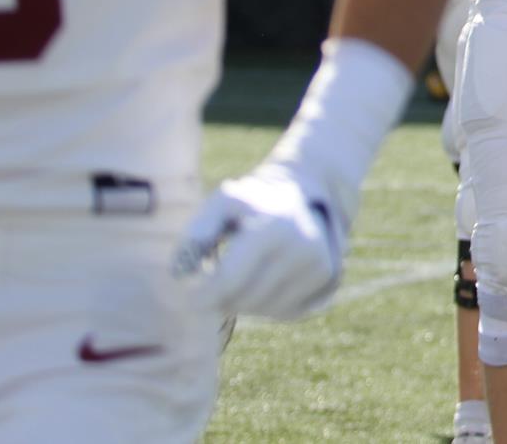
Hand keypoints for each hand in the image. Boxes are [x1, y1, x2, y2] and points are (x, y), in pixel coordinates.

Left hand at [174, 164, 344, 321]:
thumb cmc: (251, 203)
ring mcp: (319, 265)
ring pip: (265, 309)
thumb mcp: (222, 203)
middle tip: (216, 283)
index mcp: (273, 228)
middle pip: (245, 299)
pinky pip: (285, 311)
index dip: (203, 295)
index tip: (189, 299)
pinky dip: (268, 304)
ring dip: (246, 301)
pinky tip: (267, 280)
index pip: (229, 280)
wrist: (303, 194)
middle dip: (223, 298)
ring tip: (244, 275)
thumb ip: (197, 233)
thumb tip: (179, 273)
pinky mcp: (327, 279)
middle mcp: (303, 248)